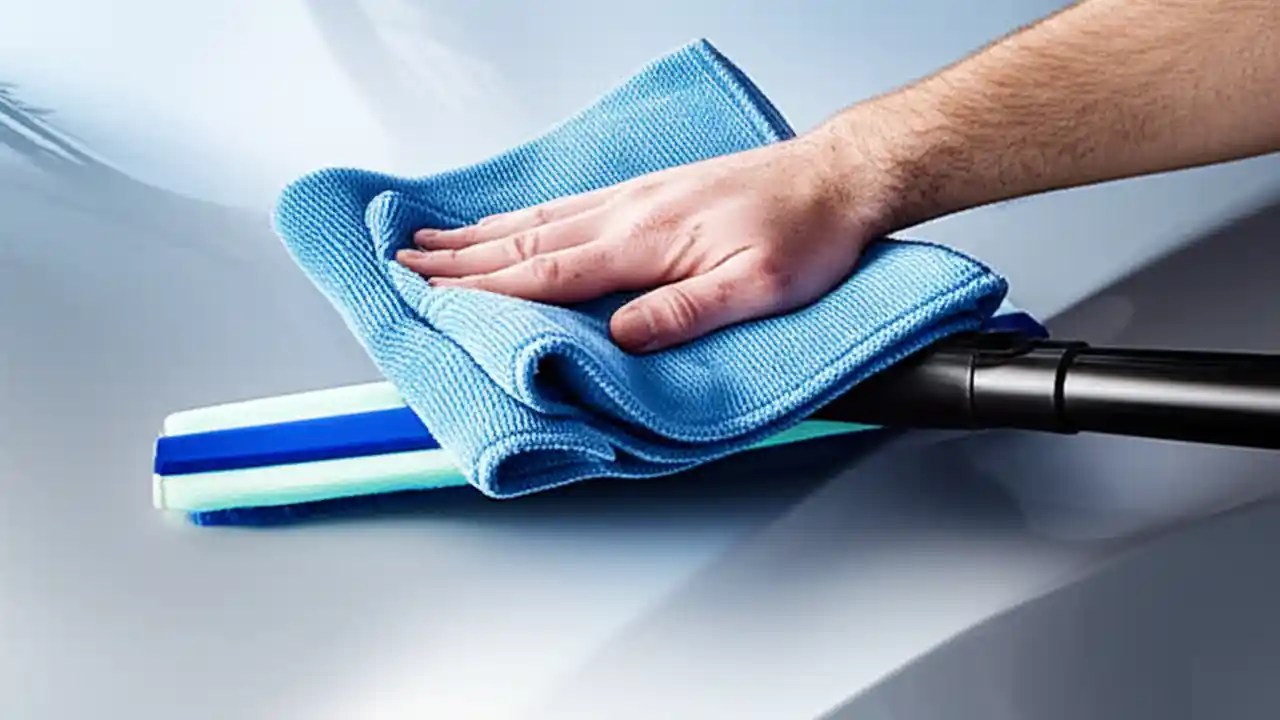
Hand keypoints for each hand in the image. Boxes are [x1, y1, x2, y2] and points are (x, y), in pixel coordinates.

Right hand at [396, 129, 896, 352]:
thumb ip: (686, 312)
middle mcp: (628, 212)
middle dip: (460, 256)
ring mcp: (635, 197)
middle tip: (405, 264)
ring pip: (540, 217)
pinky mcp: (650, 192)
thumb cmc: (804, 234)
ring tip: (435, 240)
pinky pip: (568, 204)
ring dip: (482, 232)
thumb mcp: (758, 287)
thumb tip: (621, 335)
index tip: (431, 291)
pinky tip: (512, 220)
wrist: (836, 177)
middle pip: (526, 239)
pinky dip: (524, 215)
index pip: (547, 270)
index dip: (484, 286)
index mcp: (645, 240)